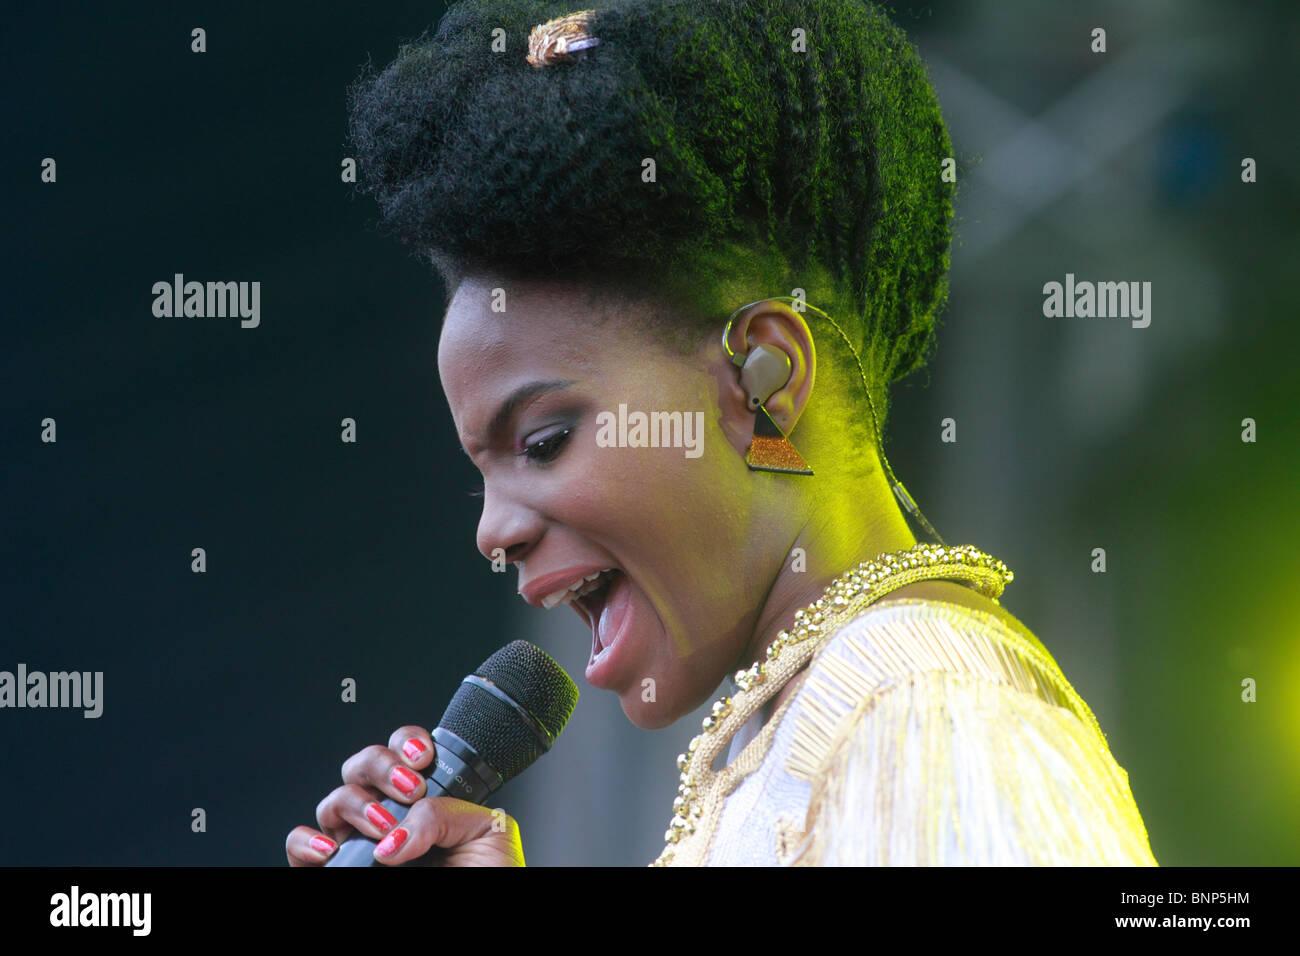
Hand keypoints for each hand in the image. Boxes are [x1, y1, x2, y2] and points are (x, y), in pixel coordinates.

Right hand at [286, 724, 524, 865]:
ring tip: (384, 828)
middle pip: (362, 767)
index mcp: (425, 799)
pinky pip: (299, 845)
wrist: (475, 926)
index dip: (407, 743)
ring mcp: (359, 843)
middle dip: (381, 765)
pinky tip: (332, 849)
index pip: (403, 752)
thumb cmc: (486, 877)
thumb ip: (447, 810)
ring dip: (356, 804)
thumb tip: (398, 830)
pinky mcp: (335, 868)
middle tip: (409, 790)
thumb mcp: (486, 831)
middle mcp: (389, 816)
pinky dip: (307, 841)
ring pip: (334, 801)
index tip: (421, 760)